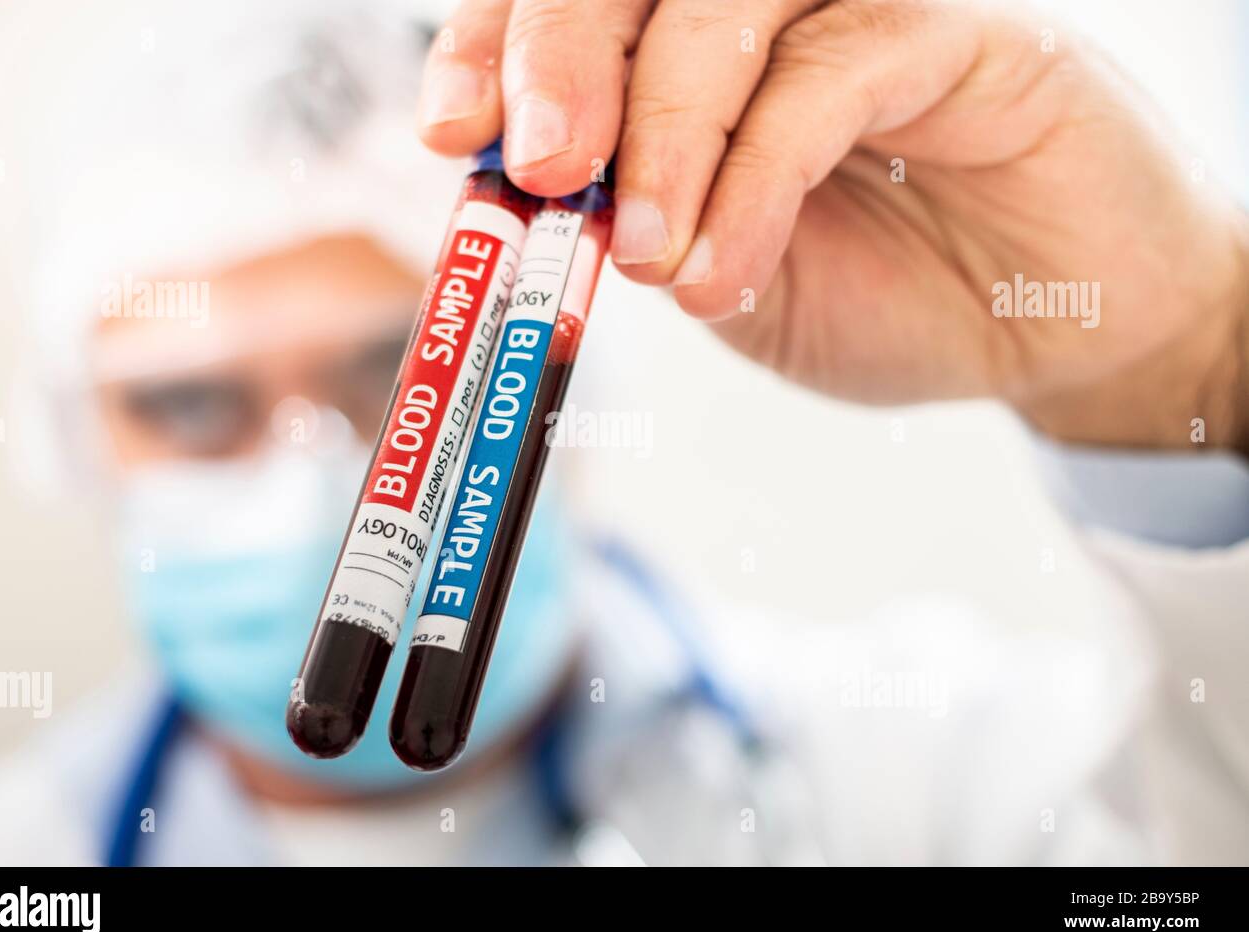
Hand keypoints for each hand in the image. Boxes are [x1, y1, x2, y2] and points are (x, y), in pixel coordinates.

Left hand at [418, 0, 1248, 451]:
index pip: (576, 0)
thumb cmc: (881, 292)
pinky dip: (757, 175)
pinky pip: (832, 69)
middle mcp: (775, 1)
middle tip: (545, 167)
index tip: (453, 129)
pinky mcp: (960, 27)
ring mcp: (864, 0)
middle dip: (562, 58)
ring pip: (726, 1)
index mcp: (701, 47)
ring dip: (665, 130)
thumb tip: (527, 195)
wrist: (1044, 333)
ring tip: (651, 256)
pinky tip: (724, 272)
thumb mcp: (721, 275)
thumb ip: (636, 223)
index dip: (494, 43)